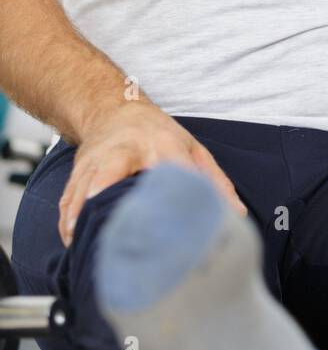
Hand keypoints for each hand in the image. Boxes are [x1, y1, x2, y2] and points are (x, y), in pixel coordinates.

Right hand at [57, 102, 247, 246]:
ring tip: (84, 240)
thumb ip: (215, 183)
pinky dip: (68, 218)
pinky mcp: (79, 170)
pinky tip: (72, 239)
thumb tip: (235, 218)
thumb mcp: (193, 149)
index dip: (170, 188)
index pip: (169, 165)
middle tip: (105, 217)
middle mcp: (126, 148)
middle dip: (106, 186)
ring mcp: (98, 159)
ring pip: (85, 184)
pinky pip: (69, 195)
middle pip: (113, 165)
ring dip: (82, 212)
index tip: (170, 213)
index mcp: (162, 143)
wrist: (115, 109)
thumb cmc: (158, 134)